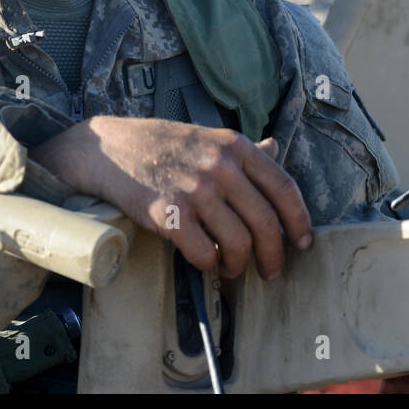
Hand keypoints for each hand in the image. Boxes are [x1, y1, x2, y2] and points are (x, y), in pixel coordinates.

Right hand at [30, 116, 312, 279]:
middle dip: (273, 255)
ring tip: (232, 269)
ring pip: (238, 243)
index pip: (284, 188)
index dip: (299, 221)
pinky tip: (203, 261)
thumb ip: (241, 150)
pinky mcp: (168, 214)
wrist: (105, 148)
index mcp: (235, 146)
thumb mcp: (206, 137)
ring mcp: (195, 189)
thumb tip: (275, 150)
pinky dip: (207, 264)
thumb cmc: (158, 144)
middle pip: (265, 222)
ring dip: (238, 265)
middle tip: (271, 271)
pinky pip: (202, 253)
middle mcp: (220, 166)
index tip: (302, 242)